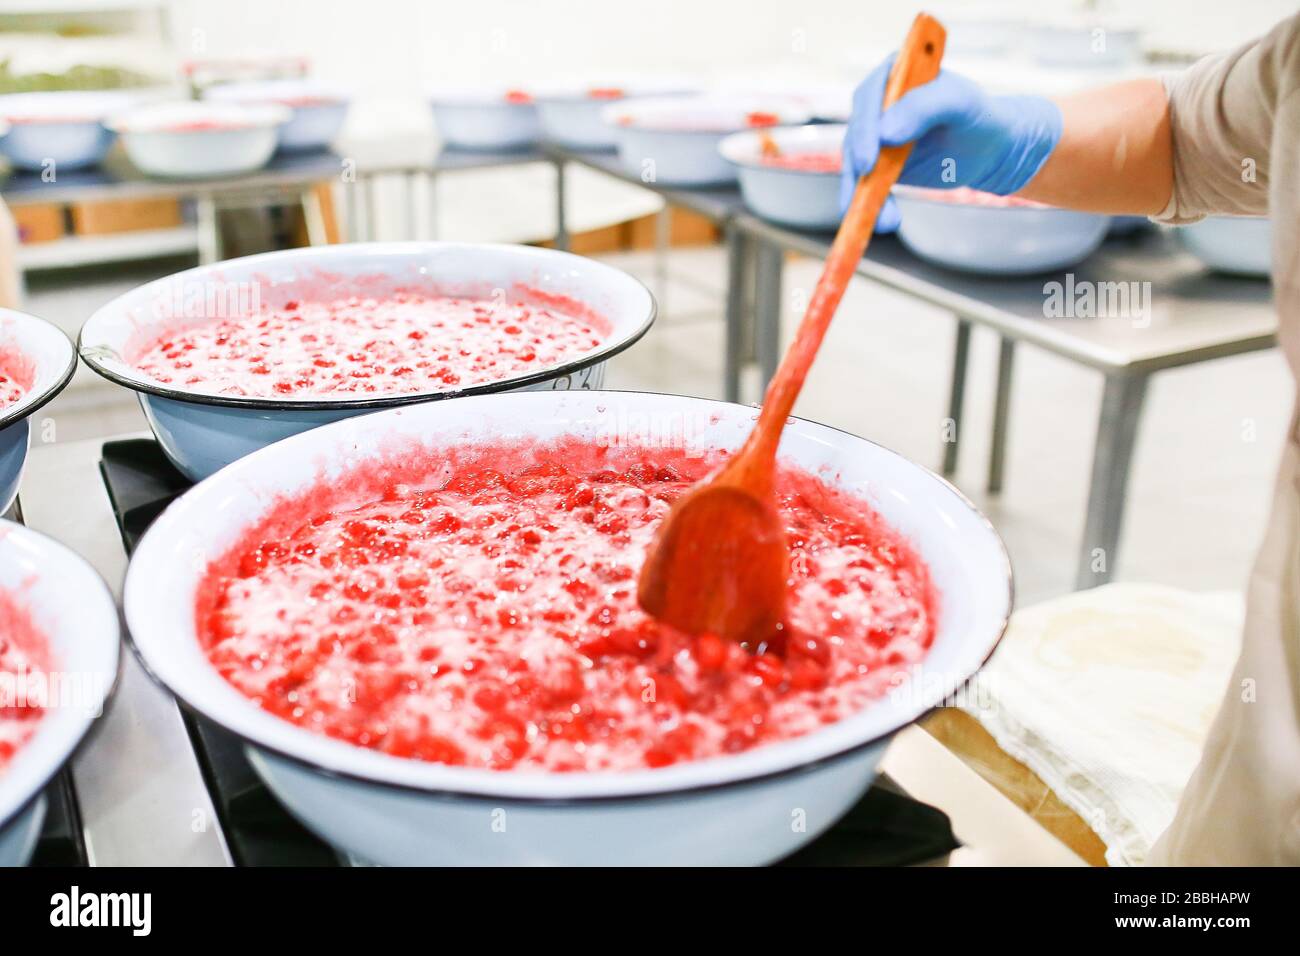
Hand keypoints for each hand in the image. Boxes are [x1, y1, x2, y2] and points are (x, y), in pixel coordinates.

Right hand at [841, 57, 1061, 230]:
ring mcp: (874, 137)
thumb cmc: (980, 117)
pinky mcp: (877, 166)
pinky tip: (885, 221)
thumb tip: (885, 134)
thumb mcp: (962, 104)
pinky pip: (866, 188)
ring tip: (883, 219)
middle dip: (858, 165)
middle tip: (864, 189)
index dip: (865, 128)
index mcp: (895, 74)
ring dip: (861, 195)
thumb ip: (925, 107)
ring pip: (856, 167)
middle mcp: (878, 104)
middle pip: (856, 135)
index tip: (868, 158)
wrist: (991, 148)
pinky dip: (870, 207)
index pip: (869, 97)